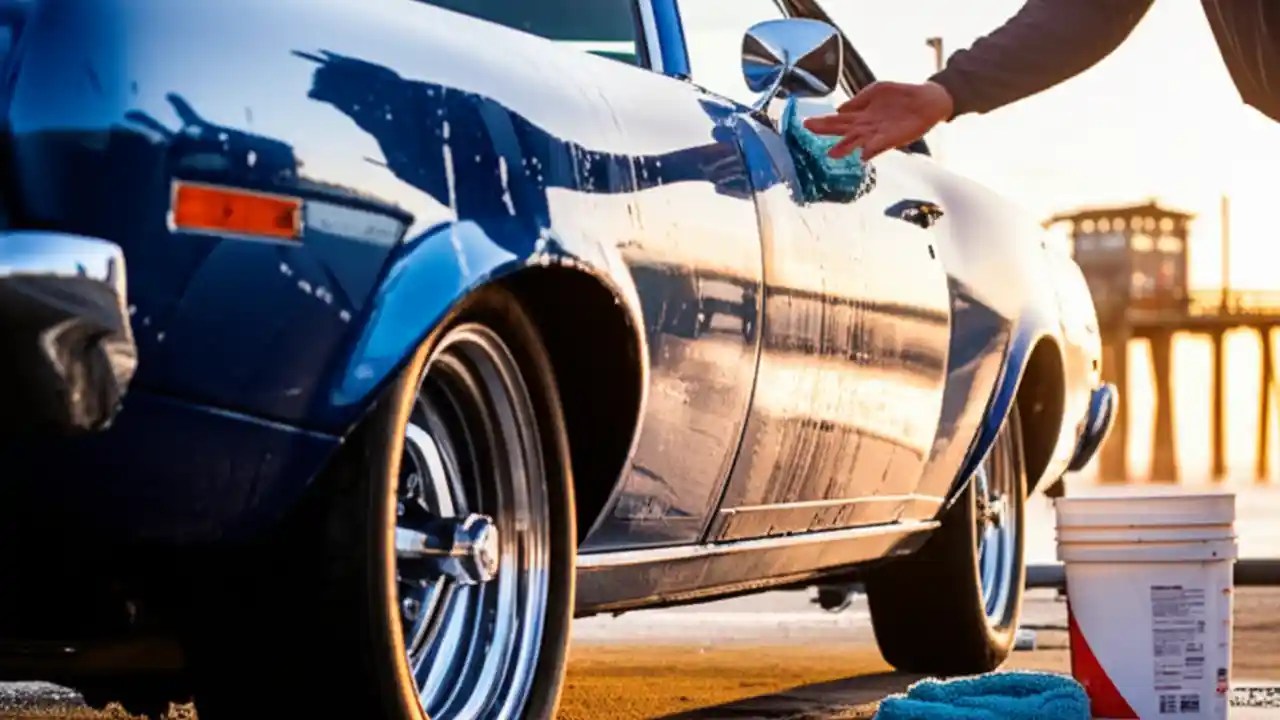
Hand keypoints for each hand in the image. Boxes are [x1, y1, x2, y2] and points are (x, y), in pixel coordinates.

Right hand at [803, 81, 953, 160]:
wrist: (926, 100)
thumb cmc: (900, 95)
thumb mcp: (876, 90)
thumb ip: (858, 99)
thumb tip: (839, 109)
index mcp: (861, 116)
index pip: (838, 120)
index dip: (823, 121)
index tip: (805, 123)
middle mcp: (866, 127)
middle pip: (843, 130)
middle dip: (827, 131)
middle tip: (809, 130)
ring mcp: (878, 134)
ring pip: (857, 141)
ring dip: (845, 147)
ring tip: (832, 153)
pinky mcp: (892, 138)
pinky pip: (879, 145)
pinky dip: (871, 149)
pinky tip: (862, 154)